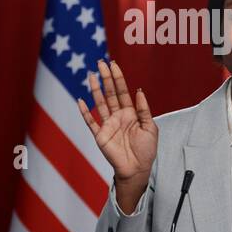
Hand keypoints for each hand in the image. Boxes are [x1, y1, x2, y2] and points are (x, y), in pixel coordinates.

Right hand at [77, 60, 156, 211]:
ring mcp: (108, 125)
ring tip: (91, 75)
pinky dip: (85, 112)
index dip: (118, 78)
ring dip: (95, 89)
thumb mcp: (150, 128)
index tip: (114, 65)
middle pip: (110, 93)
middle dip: (106, 78)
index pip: (123, 92)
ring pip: (100, 103)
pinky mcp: (100, 135)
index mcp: (131, 114)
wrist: (138, 169)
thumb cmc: (146, 150)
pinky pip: (91, 121)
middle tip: (100, 63)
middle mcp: (118, 116)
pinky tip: (80, 100)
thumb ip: (144, 110)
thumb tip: (139, 91)